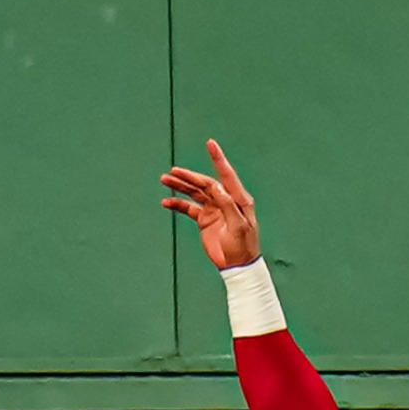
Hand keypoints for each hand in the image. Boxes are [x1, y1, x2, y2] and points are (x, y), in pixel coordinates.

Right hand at [160, 139, 261, 269]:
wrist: (237, 265)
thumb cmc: (244, 246)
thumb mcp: (239, 226)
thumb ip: (228, 206)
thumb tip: (217, 188)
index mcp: (238, 199)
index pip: (226, 175)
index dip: (218, 158)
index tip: (211, 143)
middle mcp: (226, 201)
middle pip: (205, 183)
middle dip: (189, 176)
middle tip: (173, 171)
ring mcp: (214, 209)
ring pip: (194, 192)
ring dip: (180, 186)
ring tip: (165, 180)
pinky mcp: (204, 219)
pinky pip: (188, 207)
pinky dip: (177, 204)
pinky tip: (166, 202)